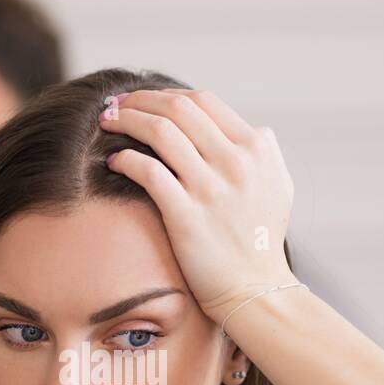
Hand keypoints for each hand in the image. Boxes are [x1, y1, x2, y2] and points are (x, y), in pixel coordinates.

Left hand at [98, 88, 301, 323]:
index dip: (165, 94)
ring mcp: (212, 188)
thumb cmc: (262, 242)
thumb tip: (238, 130)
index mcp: (258, 148)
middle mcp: (237, 161)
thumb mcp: (277, 186)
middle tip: (114, 104)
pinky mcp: (187, 215)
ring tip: (106, 123)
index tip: (143, 100)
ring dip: (126, 120)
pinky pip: (147, 171)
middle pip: (177, 109)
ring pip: (159, 132)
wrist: (256, 290)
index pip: (203, 101)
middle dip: (139, 100)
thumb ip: (259, 153)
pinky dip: (125, 158)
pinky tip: (114, 161)